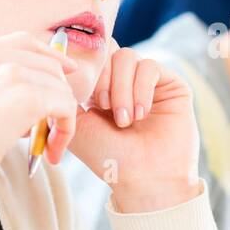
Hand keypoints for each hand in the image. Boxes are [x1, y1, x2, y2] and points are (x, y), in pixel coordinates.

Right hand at [0, 31, 80, 216]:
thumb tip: (40, 91)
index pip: (25, 42)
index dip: (52, 56)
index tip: (67, 72)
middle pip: (50, 66)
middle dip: (59, 95)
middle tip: (54, 128)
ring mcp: (12, 73)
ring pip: (61, 89)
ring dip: (63, 119)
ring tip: (50, 145)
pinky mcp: (29, 96)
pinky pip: (66, 108)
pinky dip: (66, 131)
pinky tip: (52, 152)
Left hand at [70, 39, 200, 212]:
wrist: (144, 178)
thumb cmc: (109, 158)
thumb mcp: (76, 125)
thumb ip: (65, 94)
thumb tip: (59, 67)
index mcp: (99, 89)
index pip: (90, 57)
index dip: (85, 70)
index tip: (85, 97)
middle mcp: (123, 82)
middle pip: (107, 51)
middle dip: (102, 79)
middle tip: (104, 108)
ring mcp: (147, 82)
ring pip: (127, 57)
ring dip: (122, 88)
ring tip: (124, 119)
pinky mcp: (170, 84)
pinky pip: (150, 67)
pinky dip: (141, 90)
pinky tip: (141, 114)